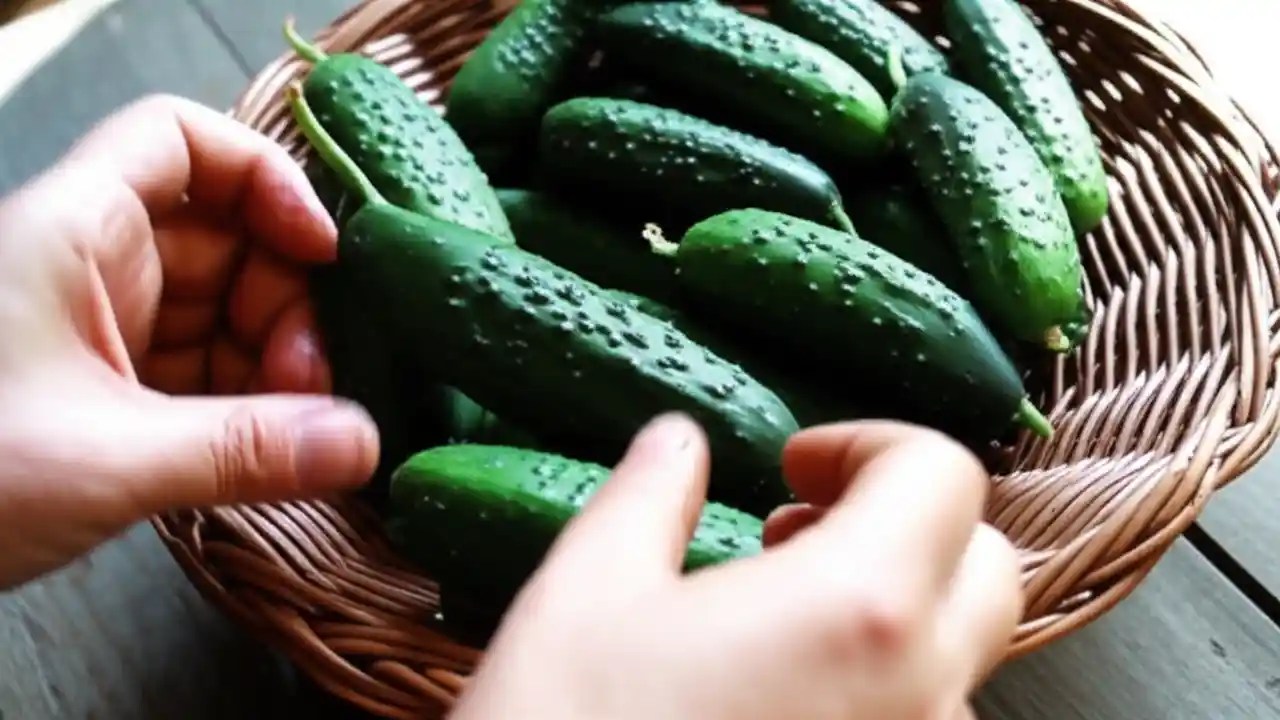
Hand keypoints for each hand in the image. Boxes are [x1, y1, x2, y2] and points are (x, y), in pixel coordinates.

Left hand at [0, 94, 377, 588]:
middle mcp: (89, 263)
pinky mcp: (103, 387)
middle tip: (316, 385)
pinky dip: (244, 405)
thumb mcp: (108, 461)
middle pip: (227, 238)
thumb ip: (245, 450)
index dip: (267, 176)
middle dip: (288, 306)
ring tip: (297, 434)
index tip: (324, 250)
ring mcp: (97, 327)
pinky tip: (270, 451)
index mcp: (74, 231)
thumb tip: (362, 444)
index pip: (181, 139)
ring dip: (275, 367)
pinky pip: (199, 371)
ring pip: (222, 312)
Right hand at [450, 415, 1022, 719]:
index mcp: (858, 608)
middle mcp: (920, 695)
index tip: (795, 465)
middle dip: (904, 522)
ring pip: (957, 657)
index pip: (942, 474)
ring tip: (780, 617)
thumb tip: (676, 443)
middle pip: (986, 565)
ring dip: (892, 608)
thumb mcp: (586, 594)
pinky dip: (875, 685)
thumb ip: (649, 494)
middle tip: (798, 527)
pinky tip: (781, 696)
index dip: (869, 444)